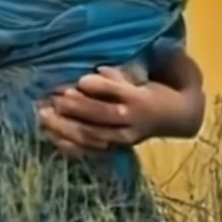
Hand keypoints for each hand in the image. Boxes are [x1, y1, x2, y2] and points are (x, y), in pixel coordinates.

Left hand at [38, 66, 166, 157]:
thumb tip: (95, 70)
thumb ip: (117, 74)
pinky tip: (52, 137)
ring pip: (93, 135)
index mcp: (138, 97)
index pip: (117, 92)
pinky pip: (90, 151)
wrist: (177, 117)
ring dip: (66, 127)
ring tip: (43, 116)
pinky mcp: (116, 149)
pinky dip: (70, 145)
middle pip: (102, 115)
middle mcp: (131, 120)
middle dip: (76, 107)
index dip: (99, 86)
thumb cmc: (150, 88)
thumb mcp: (139, 75)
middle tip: (53, 98)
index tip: (80, 79)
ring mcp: (123, 138)